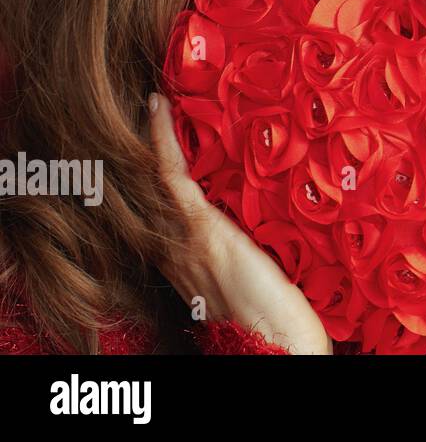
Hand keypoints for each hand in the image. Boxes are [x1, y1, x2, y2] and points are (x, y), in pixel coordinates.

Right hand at [147, 91, 332, 353]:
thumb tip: (250, 236)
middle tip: (134, 110)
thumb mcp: (247, 276)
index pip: (159, 209)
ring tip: (144, 101)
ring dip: (146, 140)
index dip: (148, 176)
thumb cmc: (270, 316)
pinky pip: (172, 177)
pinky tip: (157, 109)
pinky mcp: (202, 229)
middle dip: (135, 154)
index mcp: (184, 259)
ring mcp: (184, 237)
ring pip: (153, 181)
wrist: (276, 340)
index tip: (143, 143)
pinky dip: (162, 140)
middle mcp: (174, 247)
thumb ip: (235, 252)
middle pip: (146, 193)